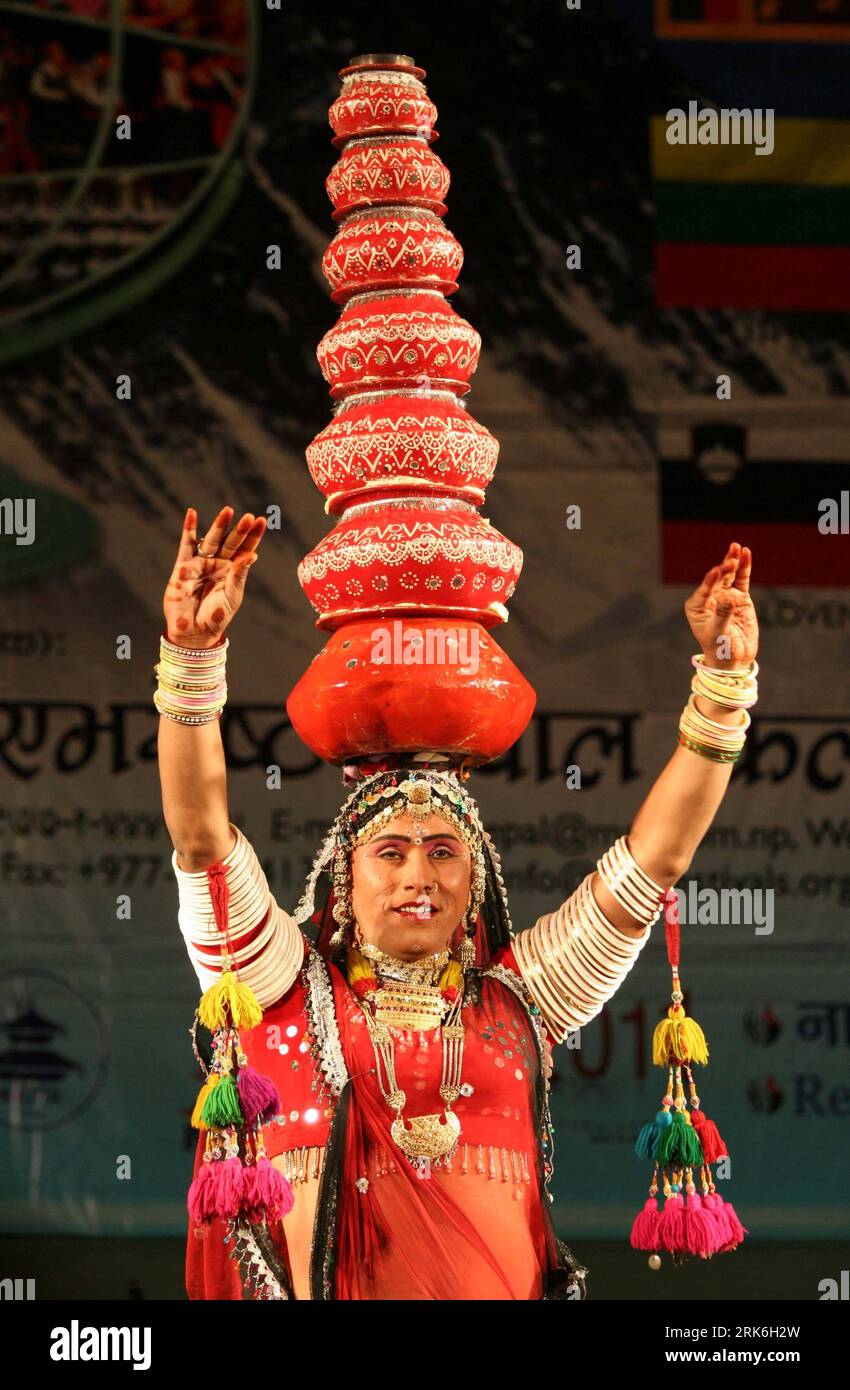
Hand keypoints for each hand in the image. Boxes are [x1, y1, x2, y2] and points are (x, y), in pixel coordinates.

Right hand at [163, 506, 266, 648]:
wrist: (194, 633)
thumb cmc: (216, 616)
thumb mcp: (232, 596)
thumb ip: (239, 574)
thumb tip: (253, 555)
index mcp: (233, 571)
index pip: (245, 549)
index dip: (253, 536)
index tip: (261, 521)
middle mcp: (218, 564)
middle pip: (230, 543)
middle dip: (239, 530)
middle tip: (249, 517)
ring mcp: (201, 564)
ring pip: (212, 541)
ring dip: (219, 526)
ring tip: (227, 511)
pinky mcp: (183, 567)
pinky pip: (186, 545)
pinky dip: (188, 530)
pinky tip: (192, 514)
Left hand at [684, 542, 757, 667]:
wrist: (734, 659)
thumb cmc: (720, 649)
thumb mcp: (718, 634)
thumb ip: (723, 615)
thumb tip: (729, 599)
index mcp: (697, 606)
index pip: (703, 590)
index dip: (710, 580)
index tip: (716, 571)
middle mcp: (710, 598)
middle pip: (717, 579)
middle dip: (724, 568)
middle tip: (730, 560)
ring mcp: (726, 596)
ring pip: (729, 576)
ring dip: (732, 562)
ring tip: (736, 548)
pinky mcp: (740, 598)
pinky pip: (742, 580)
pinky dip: (744, 568)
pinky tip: (745, 554)